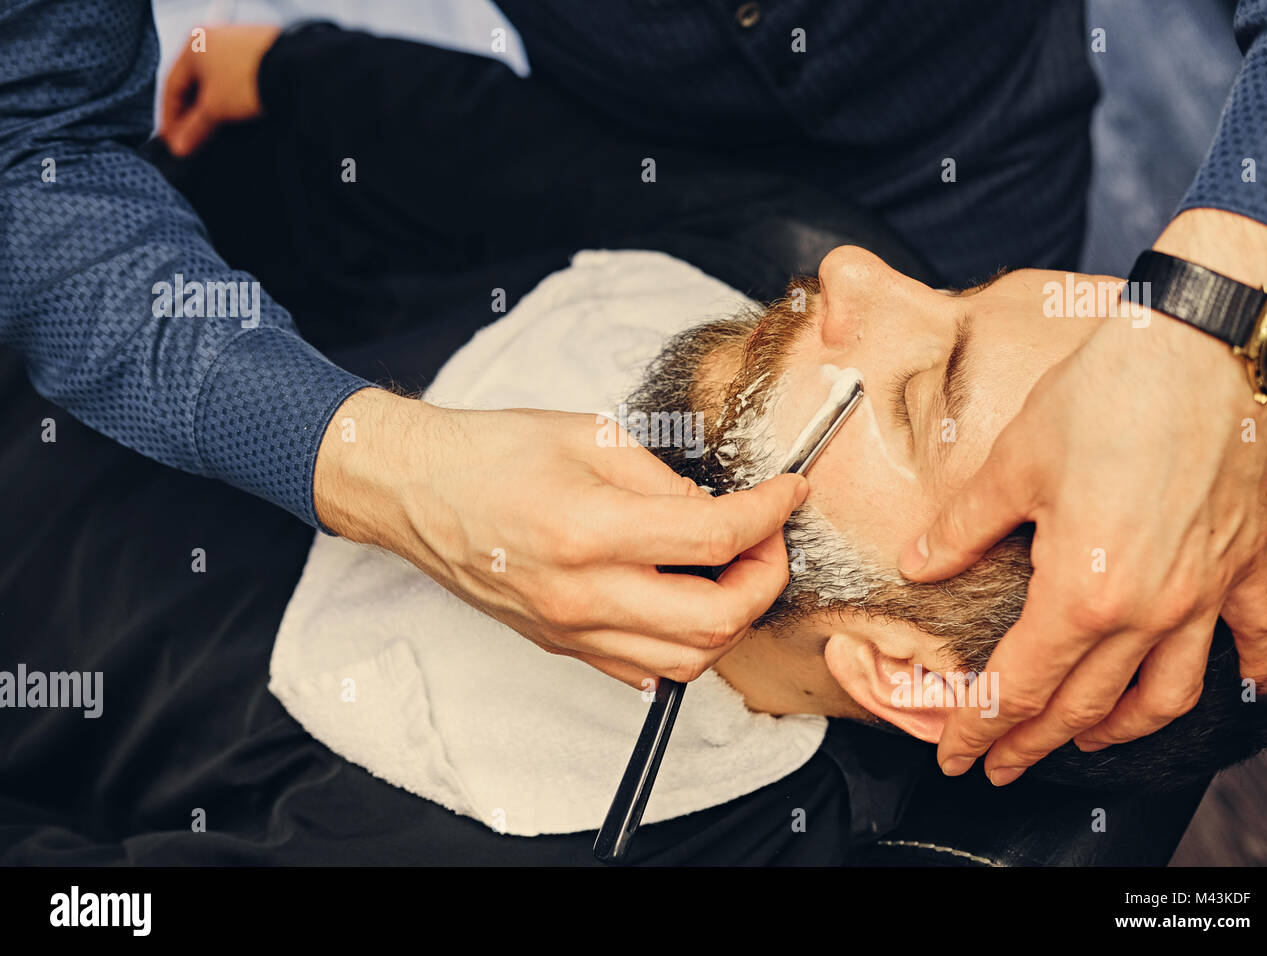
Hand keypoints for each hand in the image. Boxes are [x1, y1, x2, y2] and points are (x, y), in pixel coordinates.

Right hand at [160, 24, 281, 156]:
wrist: (295, 70)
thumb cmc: (250, 80)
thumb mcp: (216, 108)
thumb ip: (194, 129)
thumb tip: (180, 147)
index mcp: (193, 46)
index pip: (171, 87)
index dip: (170, 119)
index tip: (173, 142)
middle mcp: (213, 40)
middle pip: (194, 84)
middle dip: (191, 115)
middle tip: (191, 140)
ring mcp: (237, 45)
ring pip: (215, 83)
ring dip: (212, 109)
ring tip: (212, 133)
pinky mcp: (260, 55)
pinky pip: (236, 82)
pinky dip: (231, 100)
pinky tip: (235, 118)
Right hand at [313, 388, 808, 686]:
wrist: (418, 491)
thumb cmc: (492, 454)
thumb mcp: (590, 438)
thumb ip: (665, 482)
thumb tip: (720, 514)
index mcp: (589, 528)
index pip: (714, 538)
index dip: (770, 514)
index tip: (789, 494)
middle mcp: (581, 594)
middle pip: (715, 619)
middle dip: (765, 579)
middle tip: (767, 540)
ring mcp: (570, 630)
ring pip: (688, 661)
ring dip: (731, 619)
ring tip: (732, 571)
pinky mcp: (561, 646)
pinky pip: (645, 671)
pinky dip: (684, 645)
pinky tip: (685, 602)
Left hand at [899, 209, 1266, 785]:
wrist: (1198, 345)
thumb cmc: (1103, 397)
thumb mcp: (1012, 464)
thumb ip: (964, 528)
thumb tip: (919, 563)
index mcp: (1083, 591)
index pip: (1021, 682)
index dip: (980, 724)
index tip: (956, 752)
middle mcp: (1149, 607)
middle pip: (1087, 703)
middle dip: (1034, 742)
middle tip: (1000, 766)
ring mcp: (1203, 589)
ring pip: (1168, 690)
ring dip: (1124, 728)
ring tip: (1088, 741)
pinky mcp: (1240, 560)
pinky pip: (1254, 630)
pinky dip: (1252, 666)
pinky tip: (1247, 685)